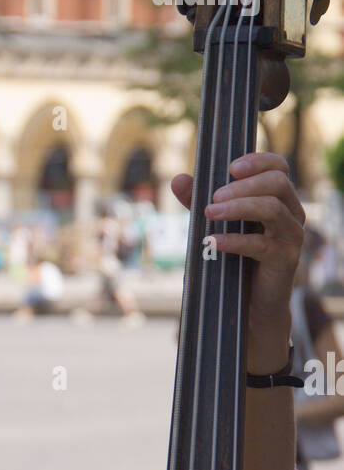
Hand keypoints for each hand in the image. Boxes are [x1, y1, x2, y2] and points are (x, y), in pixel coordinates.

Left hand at [171, 151, 304, 372]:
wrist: (251, 308)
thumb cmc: (235, 262)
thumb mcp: (216, 226)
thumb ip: (198, 203)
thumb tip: (178, 179)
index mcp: (280, 200)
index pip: (279, 167)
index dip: (258, 161)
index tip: (231, 166)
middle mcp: (291, 215)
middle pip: (277, 183)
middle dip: (243, 185)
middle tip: (213, 196)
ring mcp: (291, 238)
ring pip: (272, 208)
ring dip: (239, 207)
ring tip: (209, 213)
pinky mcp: (284, 261)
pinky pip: (261, 245)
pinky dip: (234, 241)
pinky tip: (212, 241)